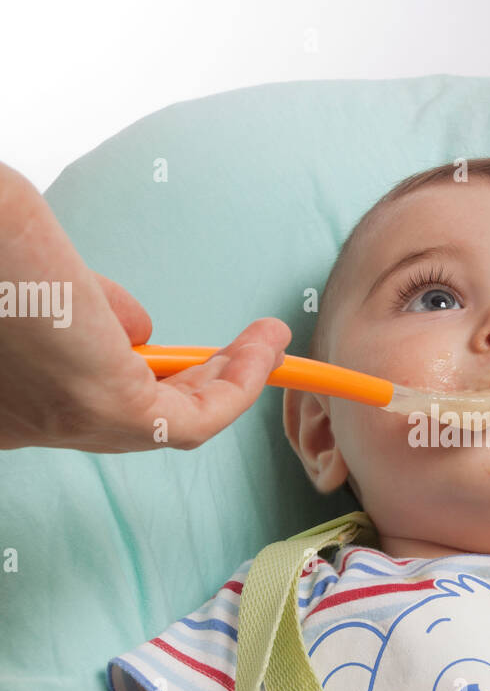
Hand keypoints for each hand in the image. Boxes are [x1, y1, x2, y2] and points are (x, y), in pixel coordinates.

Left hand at [0, 162, 290, 451]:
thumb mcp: (34, 267)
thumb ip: (79, 305)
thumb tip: (129, 330)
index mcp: (2, 394)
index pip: (77, 398)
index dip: (140, 375)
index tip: (174, 352)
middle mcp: (27, 420)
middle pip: (126, 420)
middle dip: (192, 385)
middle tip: (239, 354)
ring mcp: (64, 418)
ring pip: (161, 424)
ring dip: (225, 382)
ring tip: (263, 344)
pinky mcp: (105, 407)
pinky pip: (192, 419)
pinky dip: (237, 386)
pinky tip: (261, 349)